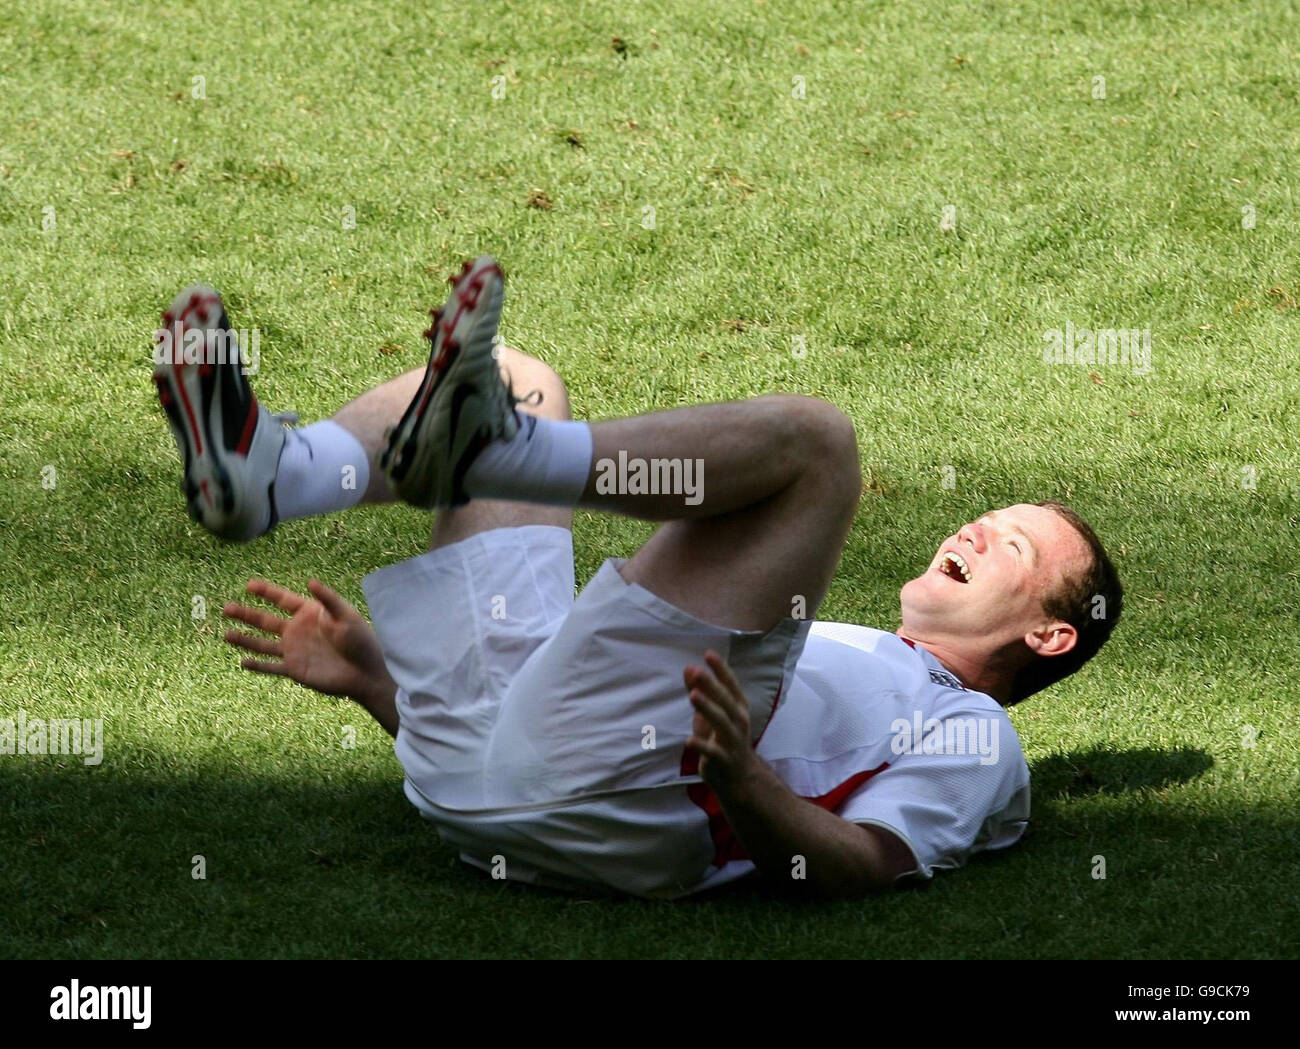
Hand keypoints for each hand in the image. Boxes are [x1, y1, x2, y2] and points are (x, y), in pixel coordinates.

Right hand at [222, 578, 393, 704]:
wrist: (366, 672)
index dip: (266, 592)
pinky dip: (257, 666)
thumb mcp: (346, 615)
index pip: (283, 599)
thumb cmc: (361, 640)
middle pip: (266, 620)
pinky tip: (242, 662)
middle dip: (246, 614)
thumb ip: (327, 599)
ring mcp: (295, 651)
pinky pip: (271, 667)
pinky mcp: (295, 670)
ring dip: (245, 640)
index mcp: (310, 613)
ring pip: (263, 644)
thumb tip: (310, 581)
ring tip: (226, 634)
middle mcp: (298, 631)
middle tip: (226, 607)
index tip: (249, 585)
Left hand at [684, 650, 758, 792]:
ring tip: (693, 696)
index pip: (731, 685)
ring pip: (721, 723)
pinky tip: (688, 741)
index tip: (708, 654)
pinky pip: (713, 752)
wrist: (740, 778)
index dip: (720, 669)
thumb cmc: (723, 740)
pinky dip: (701, 746)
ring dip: (707, 708)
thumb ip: (700, 691)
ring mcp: (733, 741)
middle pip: (726, 701)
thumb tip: (688, 667)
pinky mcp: (724, 760)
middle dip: (711, 685)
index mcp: (738, 708)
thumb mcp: (711, 714)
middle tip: (696, 671)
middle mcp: (739, 722)